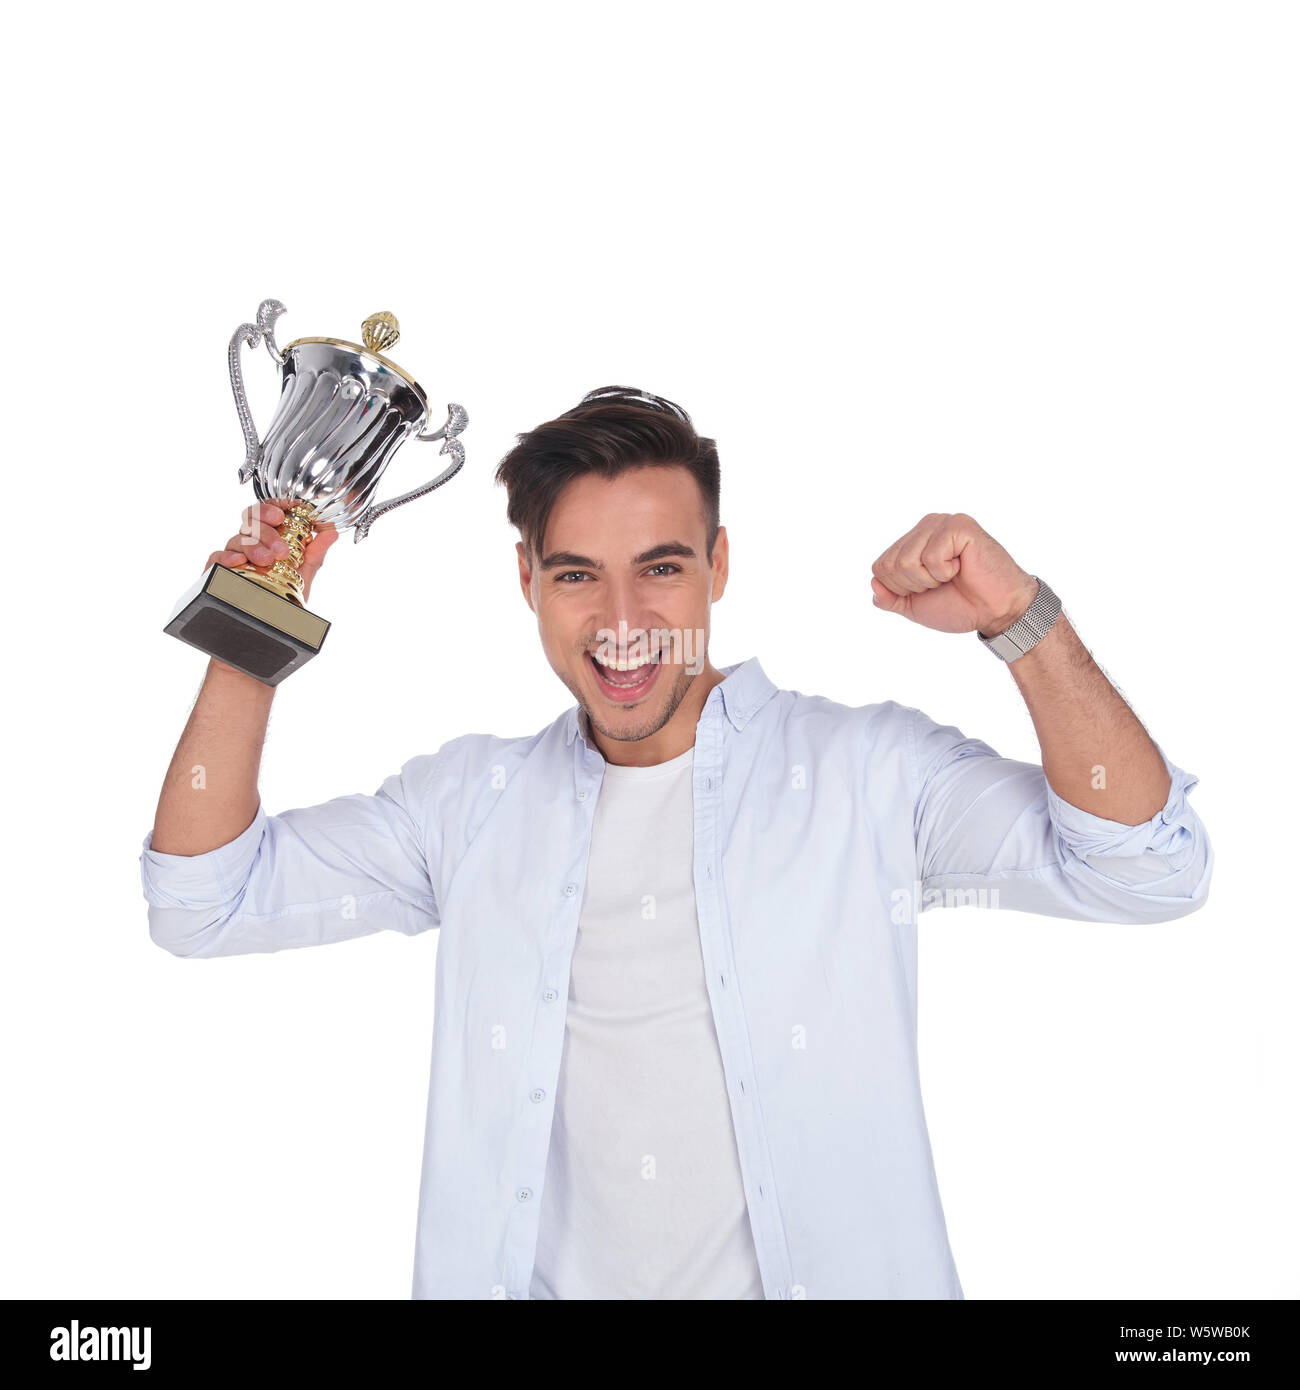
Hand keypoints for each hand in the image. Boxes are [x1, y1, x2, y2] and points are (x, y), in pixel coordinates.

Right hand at [206, 502, 338, 605]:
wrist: (271, 620)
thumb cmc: (285, 592)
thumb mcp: (305, 572)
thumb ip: (316, 551)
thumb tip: (331, 532)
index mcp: (267, 536)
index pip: (265, 511)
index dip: (271, 506)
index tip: (282, 512)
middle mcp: (249, 541)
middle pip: (250, 521)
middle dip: (266, 531)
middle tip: (281, 550)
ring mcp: (233, 554)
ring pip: (237, 538)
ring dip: (253, 547)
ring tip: (267, 560)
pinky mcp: (218, 569)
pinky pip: (217, 557)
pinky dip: (228, 557)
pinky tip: (239, 561)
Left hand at [869, 512, 1037, 636]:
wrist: (995, 611)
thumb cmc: (960, 605)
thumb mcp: (914, 606)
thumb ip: (890, 597)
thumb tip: (874, 584)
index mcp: (912, 542)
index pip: (880, 567)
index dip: (900, 589)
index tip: (929, 589)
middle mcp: (924, 527)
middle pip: (891, 564)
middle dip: (915, 585)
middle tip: (943, 582)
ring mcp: (942, 523)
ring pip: (907, 561)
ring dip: (930, 579)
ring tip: (953, 574)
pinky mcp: (959, 525)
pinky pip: (931, 556)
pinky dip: (946, 572)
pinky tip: (963, 567)